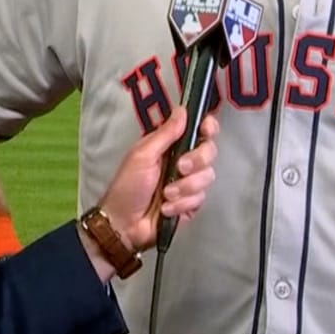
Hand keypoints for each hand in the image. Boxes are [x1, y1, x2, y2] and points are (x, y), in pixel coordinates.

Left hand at [94, 106, 218, 255]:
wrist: (124, 223)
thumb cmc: (127, 186)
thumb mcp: (143, 155)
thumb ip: (166, 133)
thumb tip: (182, 110)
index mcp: (171, 146)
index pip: (199, 130)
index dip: (208, 127)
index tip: (206, 131)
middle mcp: (184, 161)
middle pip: (209, 151)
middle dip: (197, 160)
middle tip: (180, 168)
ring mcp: (189, 183)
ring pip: (207, 176)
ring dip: (185, 187)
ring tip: (165, 194)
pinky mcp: (191, 203)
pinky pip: (200, 198)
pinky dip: (181, 204)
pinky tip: (166, 208)